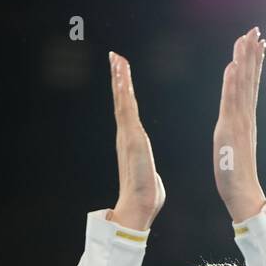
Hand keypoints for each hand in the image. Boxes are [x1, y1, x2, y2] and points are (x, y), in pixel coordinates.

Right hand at [108, 51, 164, 230]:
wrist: (140, 208)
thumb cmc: (146, 198)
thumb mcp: (150, 178)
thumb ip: (149, 173)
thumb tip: (149, 178)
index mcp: (132, 143)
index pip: (129, 112)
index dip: (124, 94)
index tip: (122, 77)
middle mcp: (126, 136)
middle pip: (122, 101)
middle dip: (118, 79)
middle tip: (115, 57)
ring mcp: (127, 135)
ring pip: (122, 100)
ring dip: (119, 79)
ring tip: (116, 58)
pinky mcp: (131, 137)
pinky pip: (126, 108)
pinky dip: (123, 90)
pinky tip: (121, 75)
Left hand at [214, 27, 265, 222]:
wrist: (242, 194)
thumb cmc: (237, 177)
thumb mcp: (233, 147)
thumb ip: (234, 133)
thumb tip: (234, 125)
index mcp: (246, 120)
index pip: (250, 86)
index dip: (254, 63)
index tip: (257, 43)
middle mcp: (245, 117)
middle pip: (249, 79)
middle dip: (251, 54)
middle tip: (255, 30)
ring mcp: (239, 122)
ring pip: (242, 85)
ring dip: (244, 60)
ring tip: (247, 38)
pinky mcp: (230, 129)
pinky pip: (231, 101)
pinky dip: (232, 82)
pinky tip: (233, 65)